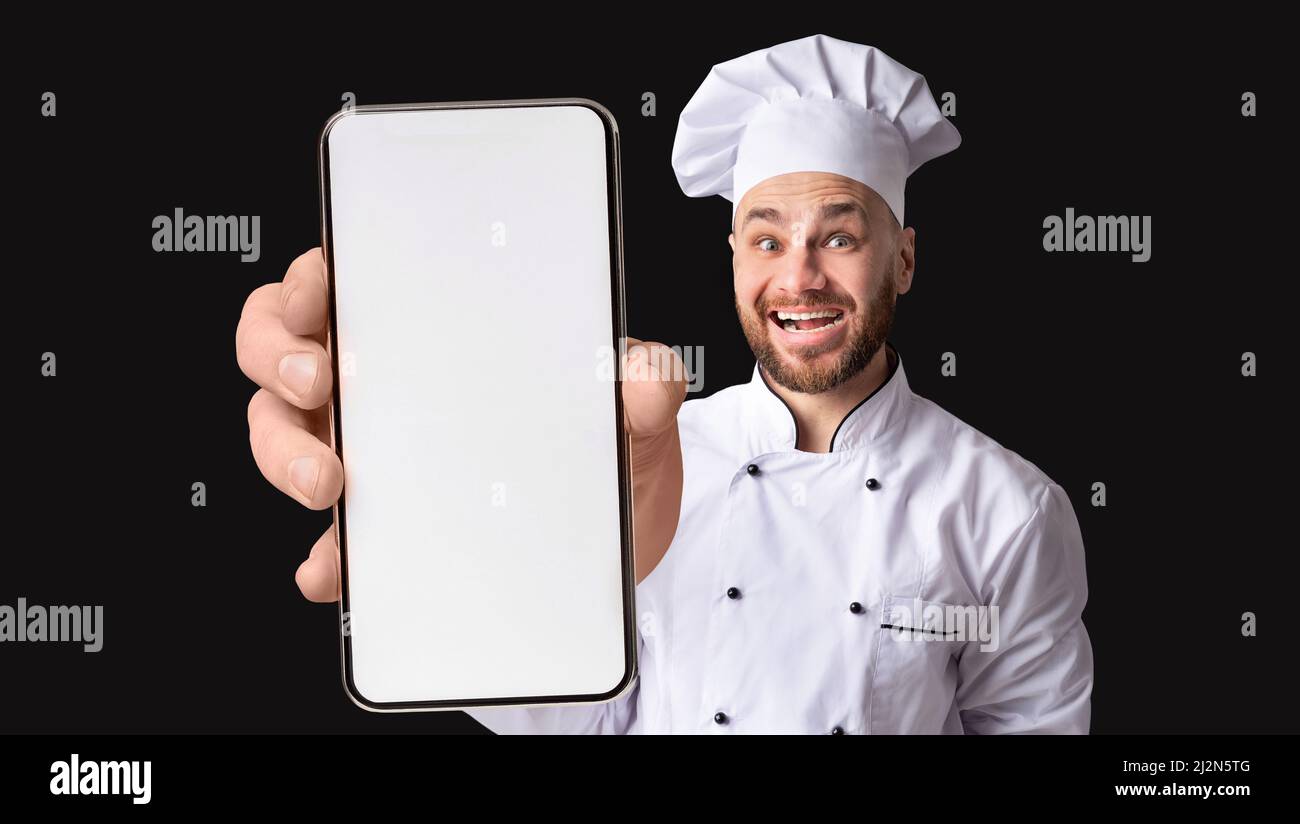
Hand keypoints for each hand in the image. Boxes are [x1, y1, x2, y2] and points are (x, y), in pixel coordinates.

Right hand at [236, 248, 687, 601]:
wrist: (626, 537)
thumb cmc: (613, 449)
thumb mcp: (639, 411)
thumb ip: (649, 381)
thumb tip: (641, 376)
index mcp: (431, 332)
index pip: (343, 281)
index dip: (310, 277)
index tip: (323, 290)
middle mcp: (384, 386)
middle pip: (280, 350)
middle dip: (278, 360)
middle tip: (319, 384)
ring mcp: (374, 456)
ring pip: (281, 436)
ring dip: (285, 454)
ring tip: (330, 481)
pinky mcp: (382, 530)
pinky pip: (329, 539)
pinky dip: (324, 555)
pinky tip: (336, 567)